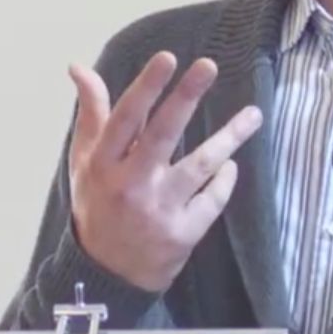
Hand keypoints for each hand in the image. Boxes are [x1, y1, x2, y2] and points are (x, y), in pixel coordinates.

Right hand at [66, 52, 263, 291]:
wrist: (107, 276)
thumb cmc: (97, 207)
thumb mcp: (84, 162)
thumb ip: (91, 114)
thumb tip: (79, 67)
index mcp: (103, 164)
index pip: (125, 119)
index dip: (146, 88)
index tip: (168, 58)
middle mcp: (130, 184)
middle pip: (161, 135)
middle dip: (185, 98)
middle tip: (208, 66)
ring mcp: (158, 210)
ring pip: (198, 166)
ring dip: (228, 139)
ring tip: (253, 115)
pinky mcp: (182, 234)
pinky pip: (212, 199)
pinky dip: (224, 179)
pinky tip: (231, 164)